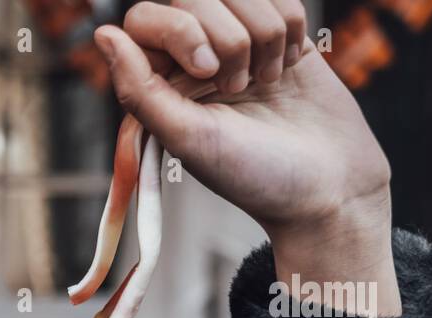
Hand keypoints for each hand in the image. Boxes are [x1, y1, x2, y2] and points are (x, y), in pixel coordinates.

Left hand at [99, 0, 400, 314]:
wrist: (327, 185)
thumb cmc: (253, 173)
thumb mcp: (187, 138)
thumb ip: (138, 88)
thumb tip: (103, 34)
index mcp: (161, 83)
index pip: (146, 18)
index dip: (180, 32)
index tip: (207, 72)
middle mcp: (194, 58)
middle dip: (225, 37)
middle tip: (240, 87)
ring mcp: (239, 43)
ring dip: (261, 36)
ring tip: (264, 84)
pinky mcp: (282, 35)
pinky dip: (289, 31)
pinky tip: (288, 67)